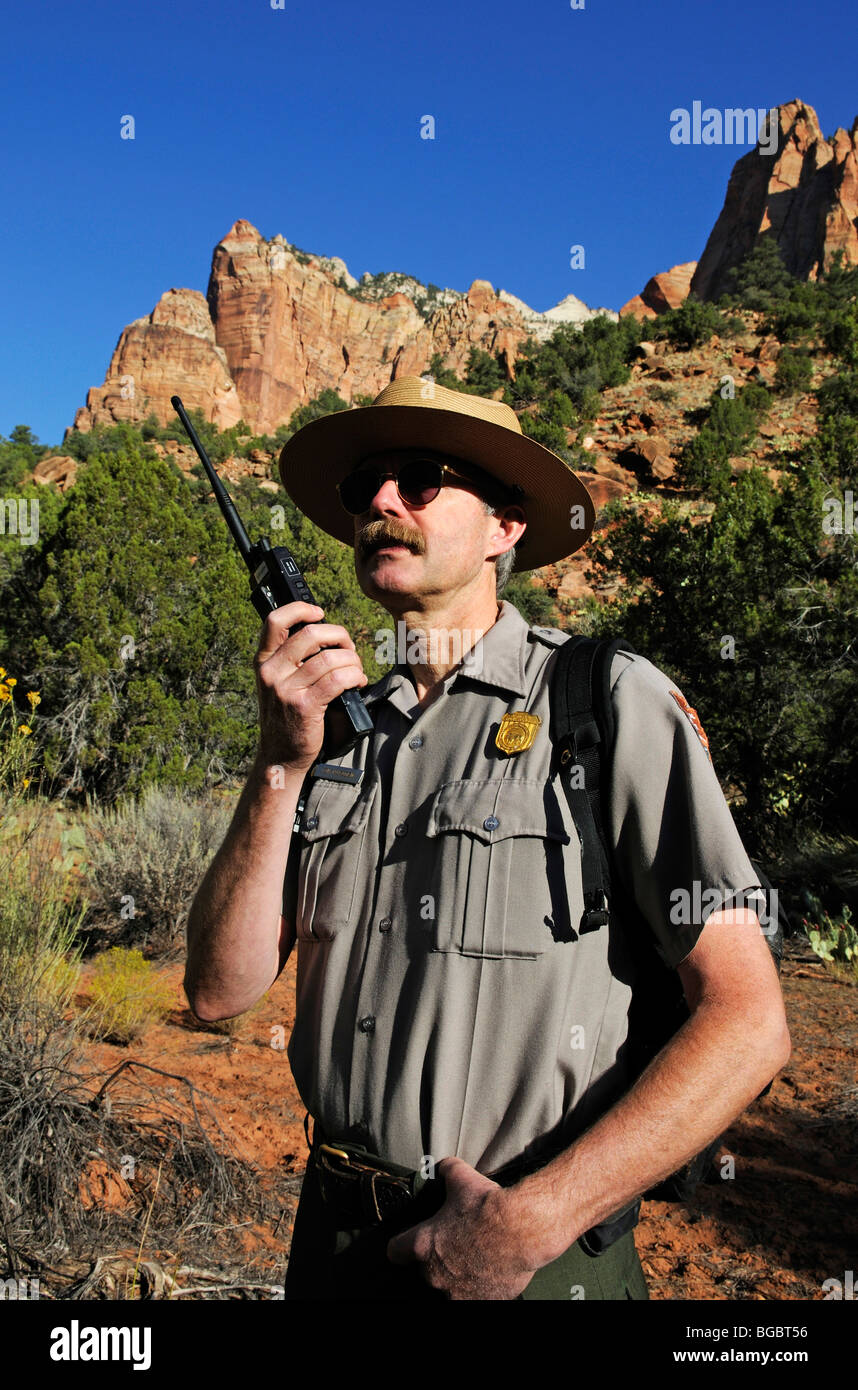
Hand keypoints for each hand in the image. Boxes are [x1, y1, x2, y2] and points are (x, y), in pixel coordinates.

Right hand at [254, 601, 367, 770]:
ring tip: (356, 671)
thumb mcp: (277, 684)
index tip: (319, 613)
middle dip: (338, 636)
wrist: (280, 755)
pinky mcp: (305, 706)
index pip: (275, 621)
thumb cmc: (286, 716)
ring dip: (352, 661)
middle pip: (310, 634)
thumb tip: (324, 633)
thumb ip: (291, 660)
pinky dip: (354, 676)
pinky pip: (338, 679)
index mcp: (263, 662)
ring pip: (330, 658)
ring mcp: (286, 689)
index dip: (300, 609)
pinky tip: (357, 682)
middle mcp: (270, 672)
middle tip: (348, 649)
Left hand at [386, 1157, 536, 1300]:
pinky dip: (482, 1285)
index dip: (401, 1245)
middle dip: (439, 1258)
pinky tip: (493, 1267)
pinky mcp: (483, 1301)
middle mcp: (435, 1275)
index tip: (408, 1242)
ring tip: (478, 1256)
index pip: (395, 1251)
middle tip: (458, 1241)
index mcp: (423, 1245)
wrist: (521, 1229)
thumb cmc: (488, 1206)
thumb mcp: (461, 1177)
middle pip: (426, 1270)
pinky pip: (477, 1295)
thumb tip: (442, 1167)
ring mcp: (458, 1292)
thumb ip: (446, 1170)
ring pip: (451, 1286)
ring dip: (459, 1274)